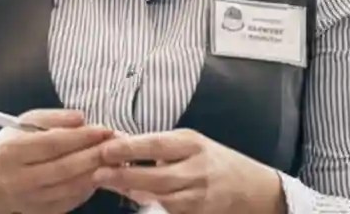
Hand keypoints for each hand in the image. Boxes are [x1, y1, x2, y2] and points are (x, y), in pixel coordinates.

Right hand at [0, 109, 114, 213]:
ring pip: (71, 187)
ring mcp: (31, 200)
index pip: (53, 144)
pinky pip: (71, 200)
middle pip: (65, 168)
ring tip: (114, 158)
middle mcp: (20, 179)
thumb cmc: (9, 148)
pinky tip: (99, 174)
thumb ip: (52, 118)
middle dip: (95, 155)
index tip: (104, 128)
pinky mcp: (41, 213)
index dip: (81, 137)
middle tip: (116, 144)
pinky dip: (88, 187)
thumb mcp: (23, 124)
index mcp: (12, 152)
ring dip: (97, 172)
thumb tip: (81, 118)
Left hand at [92, 129, 283, 213]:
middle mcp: (197, 169)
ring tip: (106, 183)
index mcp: (192, 144)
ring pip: (160, 197)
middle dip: (125, 175)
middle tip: (98, 172)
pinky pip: (168, 210)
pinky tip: (132, 196)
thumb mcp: (190, 143)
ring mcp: (198, 196)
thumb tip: (118, 143)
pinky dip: (148, 203)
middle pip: (157, 176)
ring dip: (131, 191)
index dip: (131, 148)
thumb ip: (158, 145)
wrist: (251, 188)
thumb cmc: (212, 159)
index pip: (158, 144)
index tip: (106, 148)